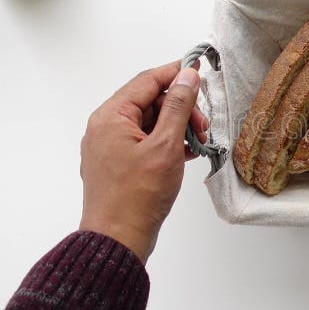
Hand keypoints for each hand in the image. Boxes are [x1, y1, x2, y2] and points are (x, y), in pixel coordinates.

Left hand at [79, 61, 207, 262]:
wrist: (118, 239)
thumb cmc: (139, 195)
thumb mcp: (165, 145)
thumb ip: (178, 106)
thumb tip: (188, 76)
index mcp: (110, 117)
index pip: (147, 81)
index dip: (176, 74)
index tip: (200, 70)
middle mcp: (105, 127)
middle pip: (149, 101)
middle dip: (180, 108)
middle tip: (203, 125)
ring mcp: (110, 146)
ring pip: (149, 122)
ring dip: (176, 127)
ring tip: (197, 142)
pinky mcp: (118, 163)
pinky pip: (145, 141)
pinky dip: (166, 142)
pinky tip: (186, 153)